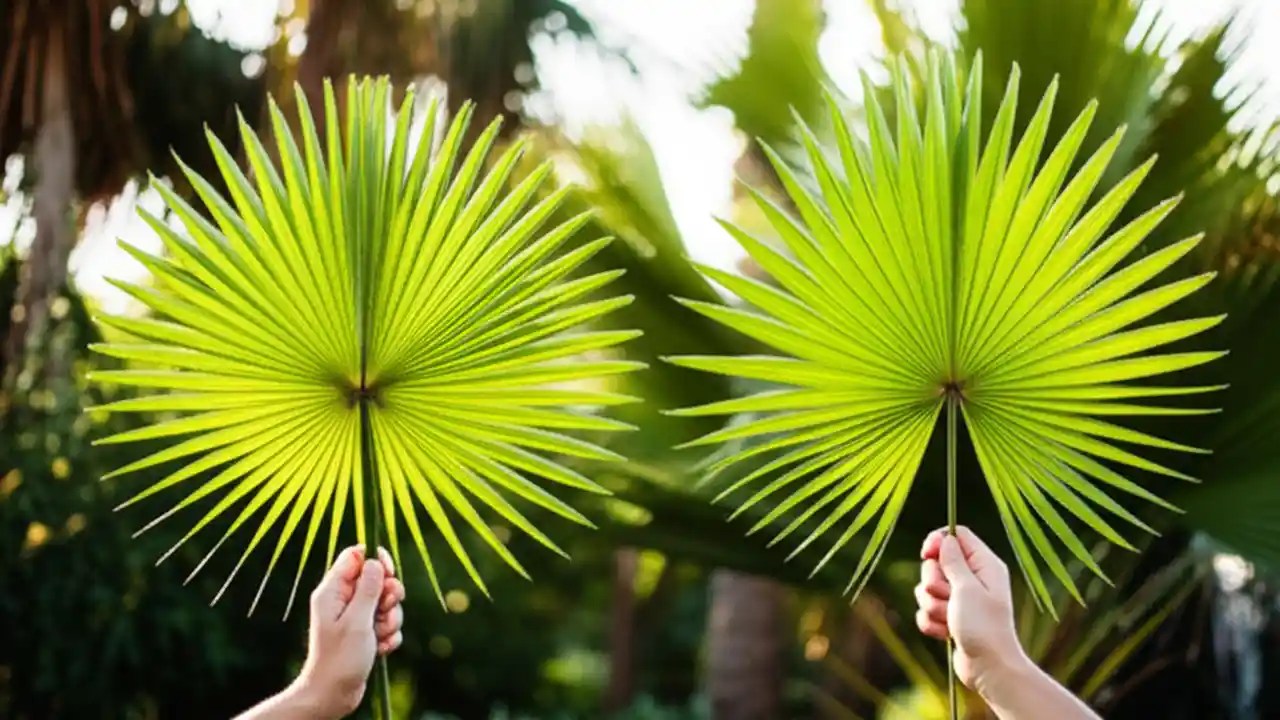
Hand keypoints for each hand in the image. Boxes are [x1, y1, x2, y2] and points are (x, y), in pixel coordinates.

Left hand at [293, 546, 405, 717]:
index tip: (389, 574)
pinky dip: (389, 635)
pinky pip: (387, 624)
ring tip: (380, 637)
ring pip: (386, 603)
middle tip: (385, 611)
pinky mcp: (365, 632)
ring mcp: (355, 617)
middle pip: (377, 579)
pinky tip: (380, 649)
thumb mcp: (357, 620)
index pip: (355, 557)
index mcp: (333, 591)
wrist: (333, 694)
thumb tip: (375, 561)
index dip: (376, 561)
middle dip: (389, 596)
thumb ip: (368, 588)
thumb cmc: (340, 658)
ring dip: (391, 620)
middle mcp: (343, 600)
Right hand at [915, 526, 1024, 695]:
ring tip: (949, 619)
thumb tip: (945, 538)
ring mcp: (961, 599)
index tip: (926, 555)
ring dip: (932, 605)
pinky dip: (931, 622)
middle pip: (936, 562)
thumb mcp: (967, 588)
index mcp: (984, 565)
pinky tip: (945, 633)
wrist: (989, 668)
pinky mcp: (950, 617)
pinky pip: (926, 610)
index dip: (937, 541)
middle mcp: (973, 578)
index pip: (956, 535)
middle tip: (948, 597)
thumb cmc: (983, 626)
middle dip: (933, 582)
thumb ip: (953, 561)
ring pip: (927, 588)